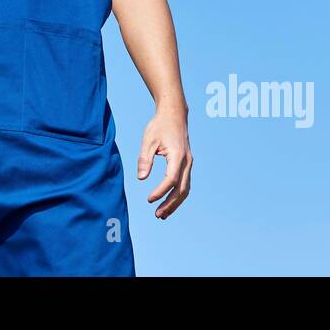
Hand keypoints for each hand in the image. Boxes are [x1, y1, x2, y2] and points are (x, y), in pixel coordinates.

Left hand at [138, 102, 192, 218]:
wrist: (174, 114)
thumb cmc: (159, 125)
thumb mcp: (148, 140)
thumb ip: (145, 159)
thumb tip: (141, 178)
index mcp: (178, 156)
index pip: (171, 179)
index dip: (160, 191)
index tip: (149, 199)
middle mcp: (187, 161)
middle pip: (182, 189)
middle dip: (170, 204)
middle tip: (157, 215)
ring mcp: (188, 163)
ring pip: (185, 188)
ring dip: (175, 203)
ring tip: (162, 214)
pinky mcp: (186, 164)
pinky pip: (184, 183)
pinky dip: (177, 195)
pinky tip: (167, 202)